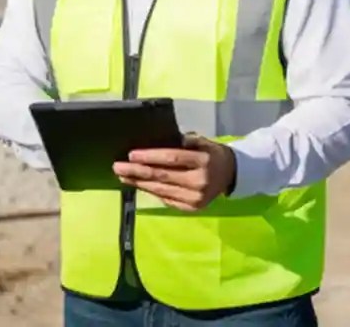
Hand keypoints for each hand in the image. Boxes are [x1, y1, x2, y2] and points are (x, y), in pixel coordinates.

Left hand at [112, 133, 236, 210]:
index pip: (172, 158)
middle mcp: (200, 182)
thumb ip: (184, 141)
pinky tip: (138, 185)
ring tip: (123, 176)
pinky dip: (151, 191)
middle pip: (162, 176)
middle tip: (118, 166)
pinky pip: (166, 199)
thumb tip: (157, 141)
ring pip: (162, 189)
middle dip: (137, 171)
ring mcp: (196, 198)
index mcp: (203, 161)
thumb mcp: (203, 142)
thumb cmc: (212, 154)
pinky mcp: (192, 208)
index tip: (131, 154)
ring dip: (139, 183)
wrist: (231, 174)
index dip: (150, 157)